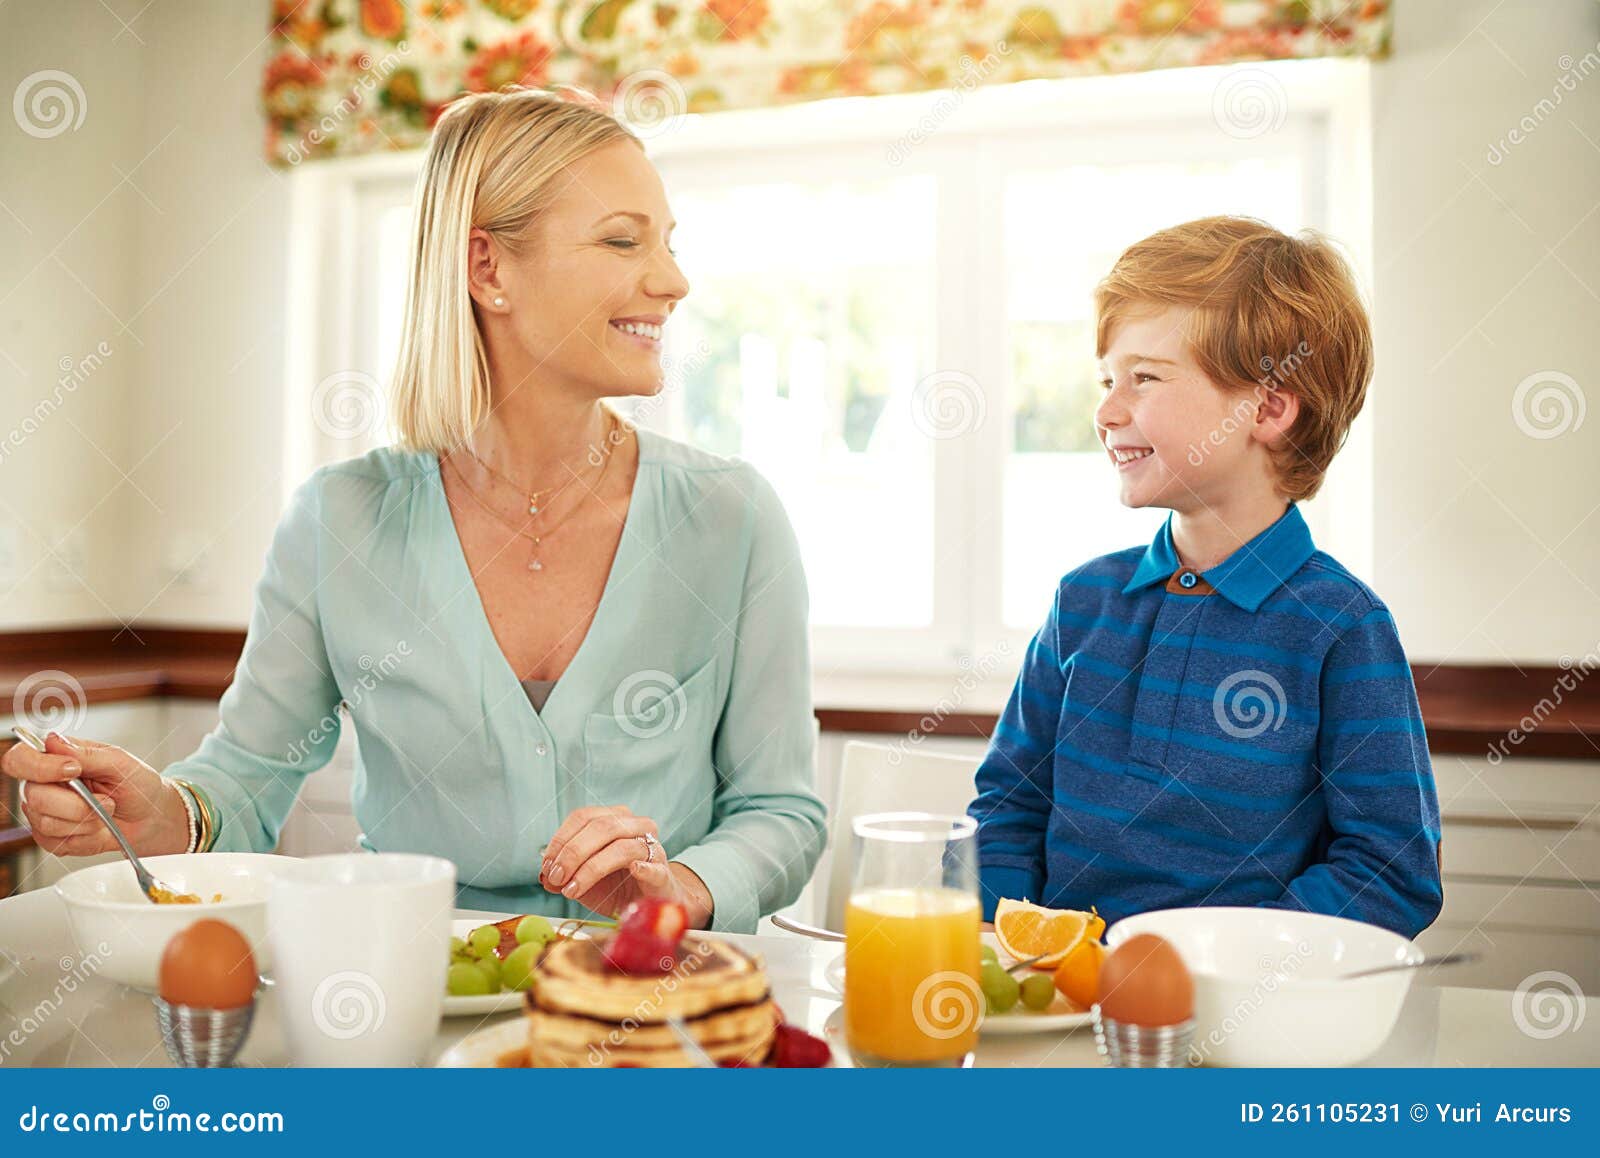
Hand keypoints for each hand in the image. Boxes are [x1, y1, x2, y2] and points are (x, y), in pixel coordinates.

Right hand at [2, 732, 189, 857]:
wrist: (151, 817)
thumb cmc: (137, 784)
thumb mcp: (120, 762)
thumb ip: (86, 753)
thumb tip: (53, 741)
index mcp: (55, 759)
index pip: (20, 759)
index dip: (39, 767)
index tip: (74, 770)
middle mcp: (44, 785)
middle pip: (34, 797)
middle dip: (77, 804)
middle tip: (107, 800)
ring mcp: (44, 813)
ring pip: (46, 823)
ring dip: (87, 822)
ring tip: (106, 812)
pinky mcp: (51, 838)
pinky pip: (57, 843)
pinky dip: (86, 839)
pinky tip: (99, 829)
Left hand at [539, 804, 712, 927]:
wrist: (652, 906)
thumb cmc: (617, 887)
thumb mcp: (583, 881)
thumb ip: (564, 876)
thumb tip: (546, 877)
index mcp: (614, 819)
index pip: (583, 817)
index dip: (561, 839)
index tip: (546, 865)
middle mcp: (635, 826)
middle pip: (601, 827)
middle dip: (572, 853)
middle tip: (556, 878)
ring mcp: (652, 848)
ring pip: (621, 847)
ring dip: (591, 868)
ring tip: (572, 890)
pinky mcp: (664, 872)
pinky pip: (653, 866)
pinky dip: (643, 867)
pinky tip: (633, 870)